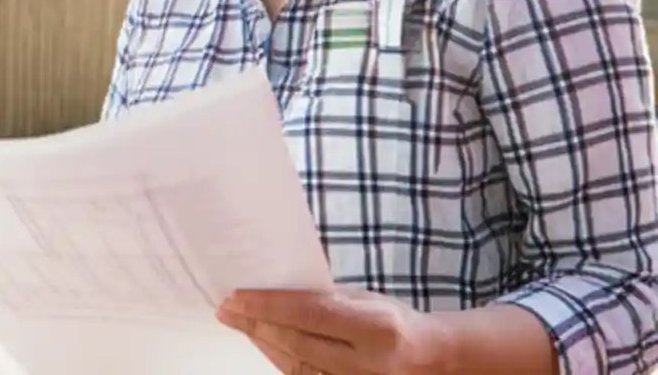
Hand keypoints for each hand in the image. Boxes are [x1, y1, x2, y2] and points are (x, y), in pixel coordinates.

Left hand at [216, 287, 453, 374]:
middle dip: (256, 325)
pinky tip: (265, 346)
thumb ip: (325, 301)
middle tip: (227, 310)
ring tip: (240, 324)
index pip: (309, 314)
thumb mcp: (367, 301)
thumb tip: (274, 295)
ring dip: (263, 344)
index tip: (235, 297)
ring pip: (296, 368)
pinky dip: (281, 362)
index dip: (267, 306)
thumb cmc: (395, 322)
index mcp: (377, 328)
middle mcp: (369, 364)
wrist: (436, 362)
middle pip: (297, 344)